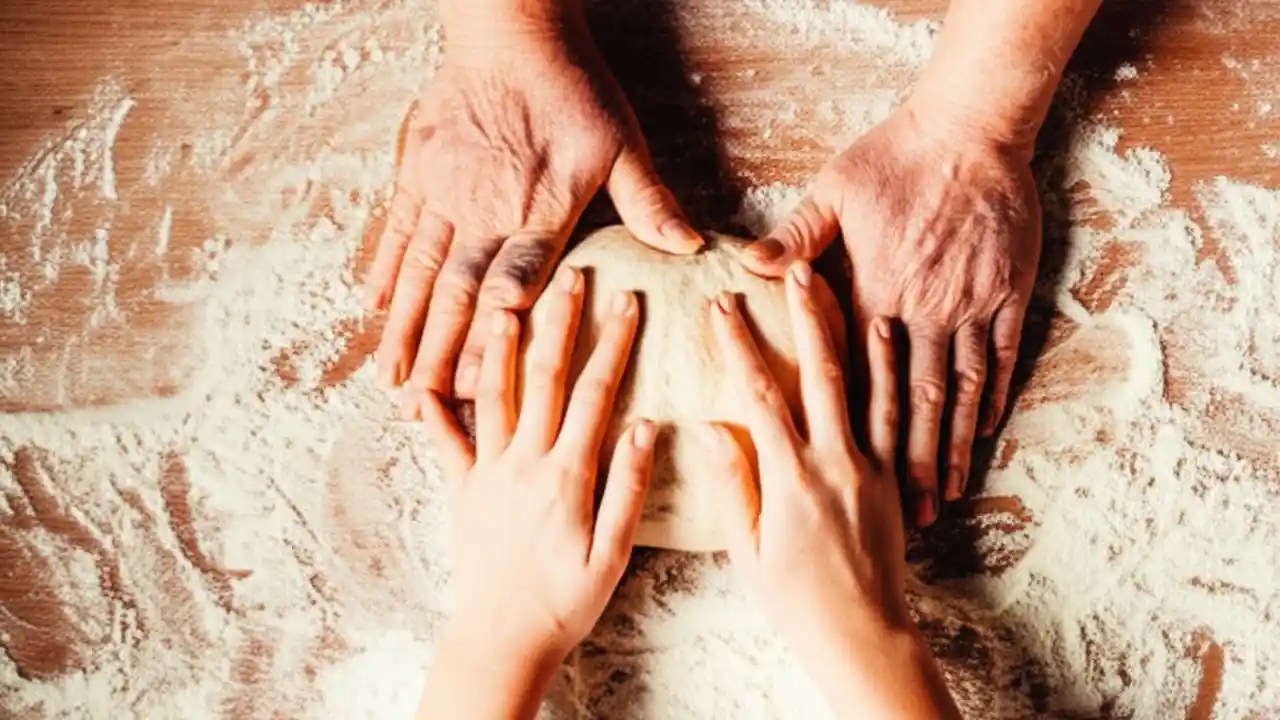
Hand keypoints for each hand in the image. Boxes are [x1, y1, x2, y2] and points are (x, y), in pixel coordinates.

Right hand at [367, 12, 699, 410]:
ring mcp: (445, 192)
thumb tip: (691, 247)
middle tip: (417, 409)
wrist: (512, 31)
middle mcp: (486, 211)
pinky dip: (385, 269)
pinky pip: (398, 230)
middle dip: (436, 357)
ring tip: (388, 378)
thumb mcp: (623, 145)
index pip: (513, 291)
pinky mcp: (418, 171)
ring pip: (420, 272)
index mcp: (539, 213)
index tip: (476, 394)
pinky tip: (373, 305)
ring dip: (403, 328)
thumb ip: (650, 202)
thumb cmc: (573, 89)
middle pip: (457, 296)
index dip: (492, 346)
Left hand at [418, 266, 653, 718]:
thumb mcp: (613, 553)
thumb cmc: (565, 602)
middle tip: (572, 276)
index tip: (628, 300)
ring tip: (506, 300)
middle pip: (545, 378)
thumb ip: (629, 488)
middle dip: (561, 322)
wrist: (502, 639)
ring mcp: (488, 473)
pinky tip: (422, 381)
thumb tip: (646, 426)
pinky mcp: (462, 490)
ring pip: (495, 394)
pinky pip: (446, 443)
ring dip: (503, 345)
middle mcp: (524, 463)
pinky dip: (433, 411)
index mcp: (567, 475)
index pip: (595, 394)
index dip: (613, 343)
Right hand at [703, 262, 957, 717]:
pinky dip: (892, 371)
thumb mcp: (746, 548)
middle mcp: (835, 462)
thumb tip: (713, 426)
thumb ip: (732, 484)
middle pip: (818, 374)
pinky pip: (898, 414)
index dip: (739, 346)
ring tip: (840, 283)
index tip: (722, 305)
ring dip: (851, 329)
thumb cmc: (793, 598)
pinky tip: (887, 336)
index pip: (759, 396)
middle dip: (802, 316)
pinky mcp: (895, 476)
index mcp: (790, 478)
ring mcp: (872, 466)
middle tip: (791, 270)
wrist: (862, 632)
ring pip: (866, 384)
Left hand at [743, 103, 1040, 524]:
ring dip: (956, 444)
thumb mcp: (834, 190)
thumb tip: (747, 264)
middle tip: (910, 516)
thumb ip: (793, 235)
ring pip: (960, 389)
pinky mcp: (1006, 293)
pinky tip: (987, 429)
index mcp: (876, 295)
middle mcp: (922, 312)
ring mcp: (970, 305)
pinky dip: (994, 395)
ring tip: (950, 492)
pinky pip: (1001, 356)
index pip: (858, 378)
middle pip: (913, 401)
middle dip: (913, 463)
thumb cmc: (896, 156)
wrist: (972, 128)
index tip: (848, 474)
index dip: (856, 430)